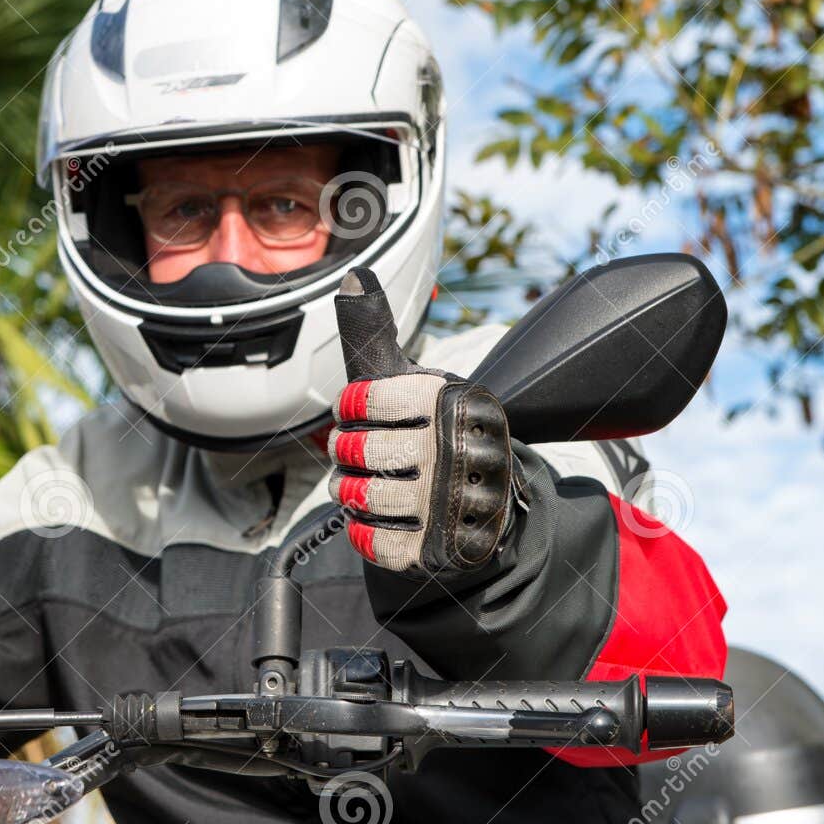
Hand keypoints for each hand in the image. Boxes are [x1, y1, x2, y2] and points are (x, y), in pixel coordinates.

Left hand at [327, 268, 515, 576]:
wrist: (478, 497)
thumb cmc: (426, 429)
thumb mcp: (404, 378)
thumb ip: (373, 331)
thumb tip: (353, 275)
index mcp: (458, 399)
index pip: (370, 397)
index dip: (350, 408)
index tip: (356, 411)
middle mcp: (466, 447)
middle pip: (362, 450)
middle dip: (345, 454)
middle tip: (354, 455)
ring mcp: (459, 501)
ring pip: (366, 496)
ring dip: (349, 494)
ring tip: (356, 487)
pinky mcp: (447, 548)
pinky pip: (378, 543)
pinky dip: (362, 532)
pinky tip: (372, 518)